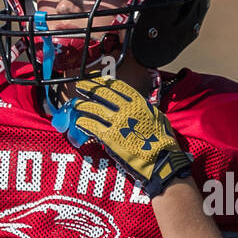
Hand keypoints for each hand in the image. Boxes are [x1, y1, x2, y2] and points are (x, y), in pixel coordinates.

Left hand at [70, 76, 192, 197]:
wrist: (160, 159)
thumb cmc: (162, 140)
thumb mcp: (156, 117)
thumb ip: (142, 110)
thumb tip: (136, 107)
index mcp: (139, 103)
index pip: (118, 86)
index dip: (104, 81)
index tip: (96, 79)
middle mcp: (126, 109)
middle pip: (103, 94)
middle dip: (90, 88)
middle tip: (81, 85)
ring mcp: (117, 122)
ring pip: (95, 109)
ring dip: (83, 105)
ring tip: (76, 103)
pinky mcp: (109, 137)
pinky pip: (91, 126)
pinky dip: (83, 122)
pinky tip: (78, 121)